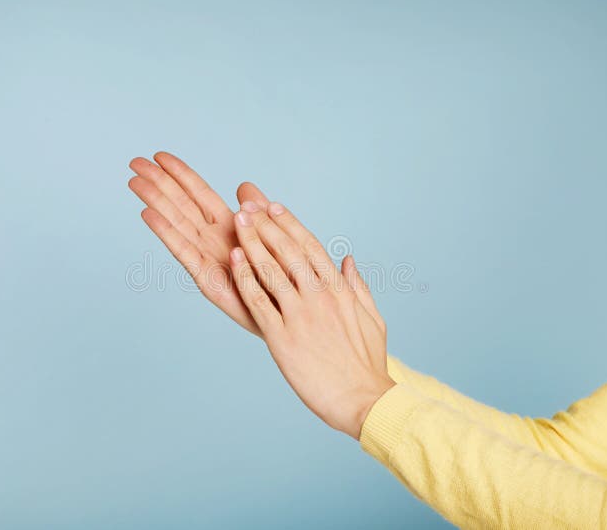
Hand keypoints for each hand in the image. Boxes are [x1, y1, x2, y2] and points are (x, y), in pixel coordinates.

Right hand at [127, 152, 268, 335]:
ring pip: (177, 222)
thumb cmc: (281, 279)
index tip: (159, 155)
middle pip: (180, 203)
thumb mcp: (271, 238)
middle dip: (158, 182)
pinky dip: (166, 233)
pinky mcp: (207, 279)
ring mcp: (207, 257)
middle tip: (133, 162)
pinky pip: (184, 251)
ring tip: (134, 181)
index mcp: (229, 225)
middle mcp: (213, 239)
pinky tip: (148, 215)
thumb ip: (257, 211)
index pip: (198, 192)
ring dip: (155, 201)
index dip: (180, 173)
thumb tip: (244, 184)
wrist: (289, 316)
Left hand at [228, 200, 395, 438]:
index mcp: (340, 291)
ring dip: (251, 242)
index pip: (311, 247)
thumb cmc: (368, 364)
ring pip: (270, 270)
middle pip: (288, 251)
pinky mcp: (281, 338)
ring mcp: (300, 316)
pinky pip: (258, 300)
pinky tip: (233, 259)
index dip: (290, 224)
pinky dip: (244, 277)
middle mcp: (319, 297)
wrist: (362, 400)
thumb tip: (348, 260)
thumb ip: (358, 287)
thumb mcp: (372, 319)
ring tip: (236, 222)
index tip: (273, 206)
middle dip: (265, 225)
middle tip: (246, 206)